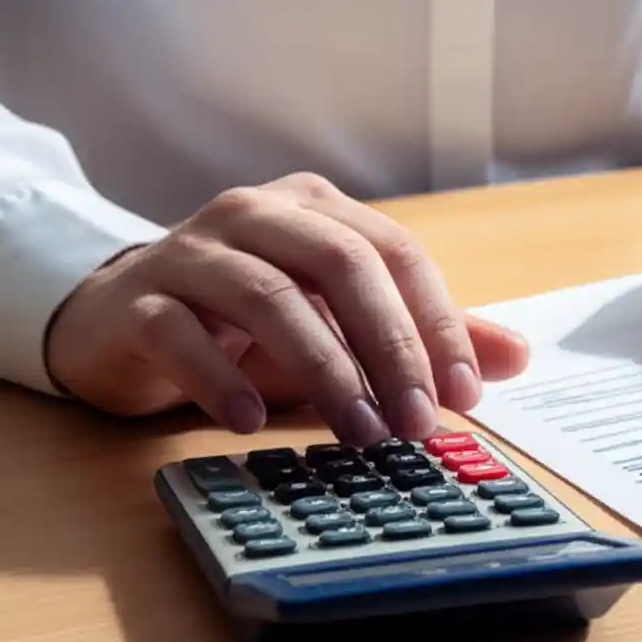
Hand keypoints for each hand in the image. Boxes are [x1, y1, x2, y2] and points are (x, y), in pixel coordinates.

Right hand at [47, 172, 528, 444]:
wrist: (123, 319)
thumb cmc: (251, 325)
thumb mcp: (344, 328)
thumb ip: (425, 338)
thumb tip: (519, 357)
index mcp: (317, 209)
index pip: (396, 253)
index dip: (435, 323)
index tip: (464, 395)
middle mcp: (255, 214)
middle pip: (340, 264)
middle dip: (390, 347)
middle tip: (415, 423)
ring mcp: (189, 252)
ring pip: (266, 295)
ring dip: (322, 370)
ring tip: (357, 432)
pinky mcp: (135, 300)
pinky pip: (179, 333)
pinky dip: (220, 379)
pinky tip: (250, 422)